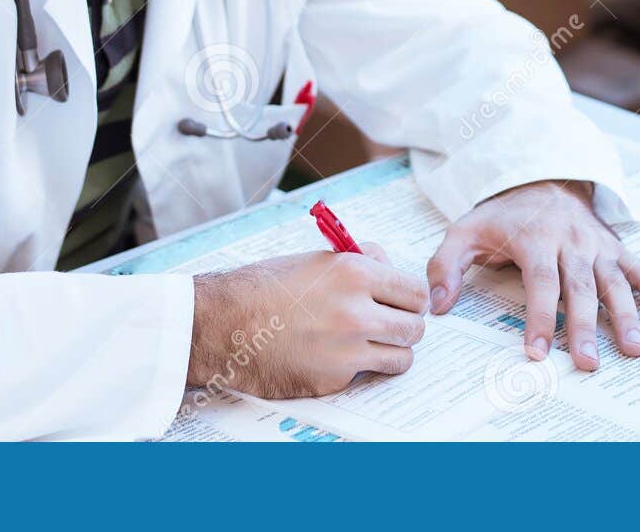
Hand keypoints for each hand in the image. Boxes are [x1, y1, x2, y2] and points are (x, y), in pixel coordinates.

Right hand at [186, 243, 426, 397]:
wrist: (223, 323)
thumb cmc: (264, 287)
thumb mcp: (317, 259)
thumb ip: (361, 261)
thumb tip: (389, 267)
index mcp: (355, 273)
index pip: (416, 293)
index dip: (411, 299)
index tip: (403, 303)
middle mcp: (357, 313)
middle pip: (415, 328)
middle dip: (405, 326)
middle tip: (389, 325)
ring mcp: (347, 350)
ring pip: (402, 358)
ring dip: (391, 352)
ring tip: (370, 344)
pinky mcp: (334, 380)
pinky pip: (368, 375)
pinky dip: (361, 369)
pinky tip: (338, 356)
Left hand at [426, 180, 639, 371]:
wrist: (541, 178)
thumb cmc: (502, 216)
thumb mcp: (466, 231)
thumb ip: (447, 266)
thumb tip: (438, 306)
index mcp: (535, 239)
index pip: (541, 282)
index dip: (540, 317)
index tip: (537, 351)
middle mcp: (571, 242)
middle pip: (580, 287)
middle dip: (586, 326)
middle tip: (589, 363)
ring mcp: (597, 245)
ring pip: (614, 282)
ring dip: (626, 316)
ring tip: (634, 350)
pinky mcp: (615, 248)